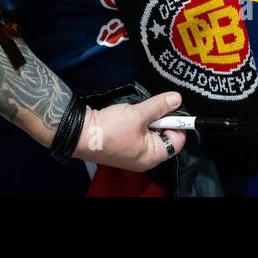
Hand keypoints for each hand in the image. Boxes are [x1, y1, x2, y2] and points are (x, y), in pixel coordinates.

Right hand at [73, 91, 187, 170]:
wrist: (79, 133)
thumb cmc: (110, 129)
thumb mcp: (138, 114)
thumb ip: (159, 106)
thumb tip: (177, 99)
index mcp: (152, 156)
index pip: (177, 139)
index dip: (178, 122)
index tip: (173, 106)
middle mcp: (145, 158)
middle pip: (165, 135)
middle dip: (161, 119)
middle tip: (153, 106)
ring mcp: (133, 153)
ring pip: (151, 132)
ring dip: (148, 118)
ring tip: (139, 110)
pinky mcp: (124, 145)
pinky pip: (139, 132)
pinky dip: (138, 121)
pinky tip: (130, 114)